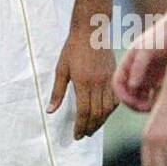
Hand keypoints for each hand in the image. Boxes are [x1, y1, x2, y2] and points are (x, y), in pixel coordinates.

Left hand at [48, 22, 116, 138]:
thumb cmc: (73, 48)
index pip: (84, 111)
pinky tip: (105, 113)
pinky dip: (111, 109)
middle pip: (98, 113)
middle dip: (91, 127)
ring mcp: (108, 80)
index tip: (76, 135)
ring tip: (93, 127)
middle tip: (84, 135)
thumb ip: (57, 92)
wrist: (91, 30)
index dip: (80, 126)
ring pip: (108, 108)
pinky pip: (116, 98)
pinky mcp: (115, 75)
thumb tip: (50, 111)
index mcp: (83, 82)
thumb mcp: (61, 69)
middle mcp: (98, 83)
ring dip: (101, 121)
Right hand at [112, 20, 166, 110]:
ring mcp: (148, 76)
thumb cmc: (163, 35)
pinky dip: (158, 101)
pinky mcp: (161, 80)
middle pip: (129, 95)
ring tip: (159, 105)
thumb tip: (132, 86)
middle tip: (148, 108)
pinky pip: (155, 96)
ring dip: (146, 105)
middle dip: (135, 104)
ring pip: (141, 98)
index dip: (122, 96)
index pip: (117, 85)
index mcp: (128, 63)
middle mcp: (136, 71)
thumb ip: (138, 66)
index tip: (134, 103)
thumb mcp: (148, 48)